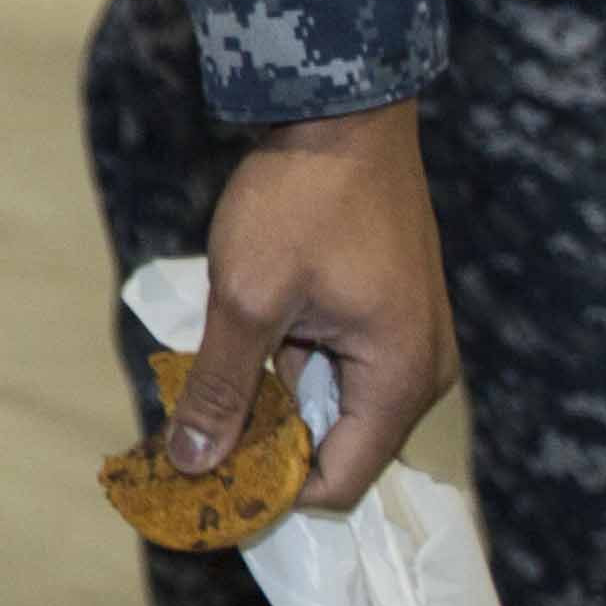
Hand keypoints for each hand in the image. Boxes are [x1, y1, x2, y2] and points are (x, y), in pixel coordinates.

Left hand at [182, 103, 455, 512]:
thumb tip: (192, 465)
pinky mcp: (384, 313)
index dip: (270, 495)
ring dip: (268, 403)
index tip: (203, 488)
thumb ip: (223, 389)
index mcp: (400, 380)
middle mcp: (418, 372)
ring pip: (328, 405)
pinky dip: (284, 367)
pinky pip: (333, 367)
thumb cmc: (299, 202)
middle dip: (264, 448)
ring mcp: (405, 340)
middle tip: (187, 438)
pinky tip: (236, 345)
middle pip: (337, 448)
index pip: (340, 482)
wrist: (339, 111)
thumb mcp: (247, 299)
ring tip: (201, 387)